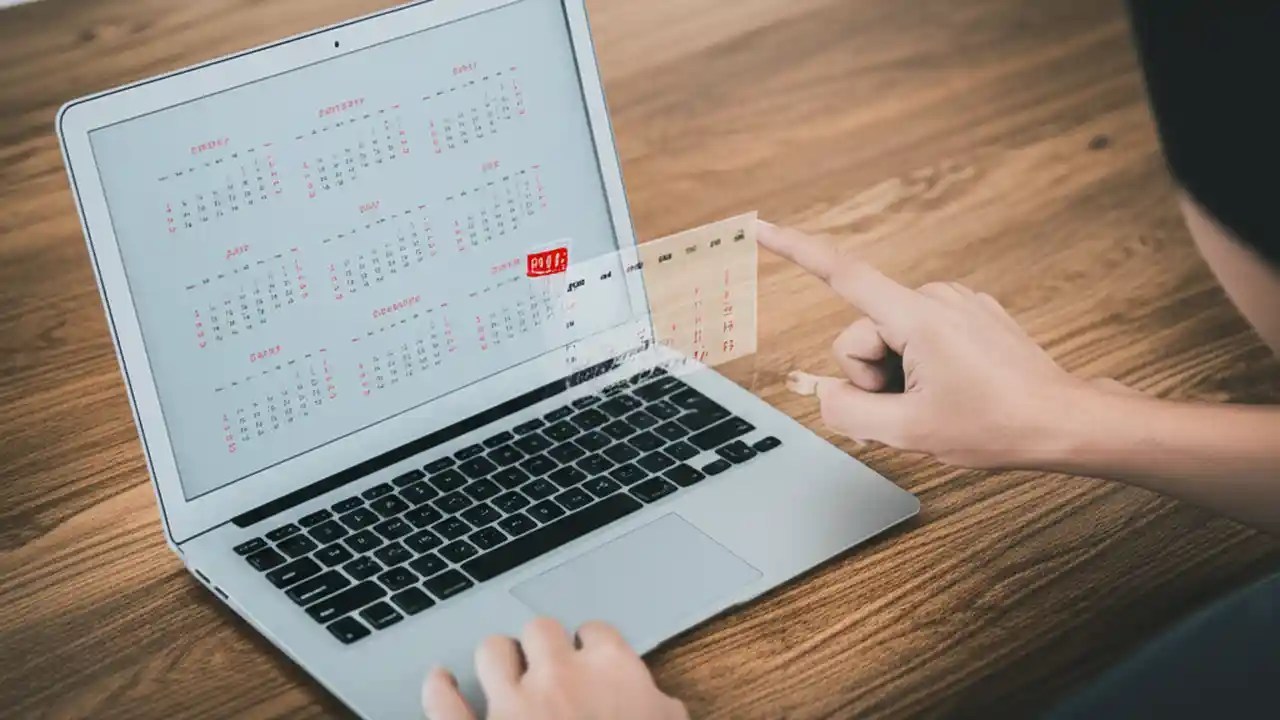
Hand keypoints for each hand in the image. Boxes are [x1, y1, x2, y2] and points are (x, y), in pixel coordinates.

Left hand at [422, 618, 688, 719]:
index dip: (593, 645)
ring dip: (497, 658)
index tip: (592, 655)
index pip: (598, 632)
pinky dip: (438, 689)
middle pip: (541, 630)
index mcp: (612, 671)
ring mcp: (512, 704)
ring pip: (492, 651)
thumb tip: (658, 704)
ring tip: (502, 669)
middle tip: (548, 665)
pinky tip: (440, 681)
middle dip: (543, 645)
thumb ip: (661, 710)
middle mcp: (560, 676)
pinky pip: (444, 703)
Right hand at [759, 221, 1119, 468]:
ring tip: (938, 403)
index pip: (841, 273)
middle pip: (861, 334)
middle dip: (870, 376)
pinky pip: (919, 338)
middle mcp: (935, 297)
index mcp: (916, 317)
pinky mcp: (971, 316)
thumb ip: (848, 413)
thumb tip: (827, 396)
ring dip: (896, 376)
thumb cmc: (995, 426)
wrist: (1064, 421)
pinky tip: (955, 390)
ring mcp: (956, 304)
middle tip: (908, 411)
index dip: (794, 249)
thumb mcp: (908, 433)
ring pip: (889, 339)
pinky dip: (920, 367)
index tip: (760, 227)